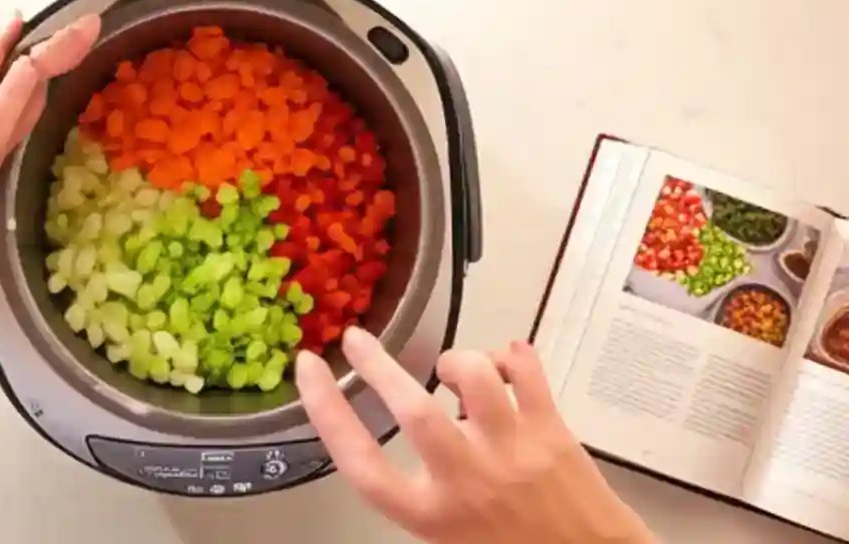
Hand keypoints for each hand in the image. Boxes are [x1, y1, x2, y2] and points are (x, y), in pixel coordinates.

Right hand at [297, 330, 655, 543]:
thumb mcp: (445, 536)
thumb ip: (416, 491)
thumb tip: (396, 420)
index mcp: (430, 515)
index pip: (361, 462)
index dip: (327, 411)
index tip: (308, 370)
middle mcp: (466, 481)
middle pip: (413, 411)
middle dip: (378, 366)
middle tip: (356, 337)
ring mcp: (513, 454)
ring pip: (476, 379)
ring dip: (455, 361)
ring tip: (450, 370)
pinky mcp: (553, 433)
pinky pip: (526, 372)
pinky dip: (509, 354)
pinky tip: (501, 364)